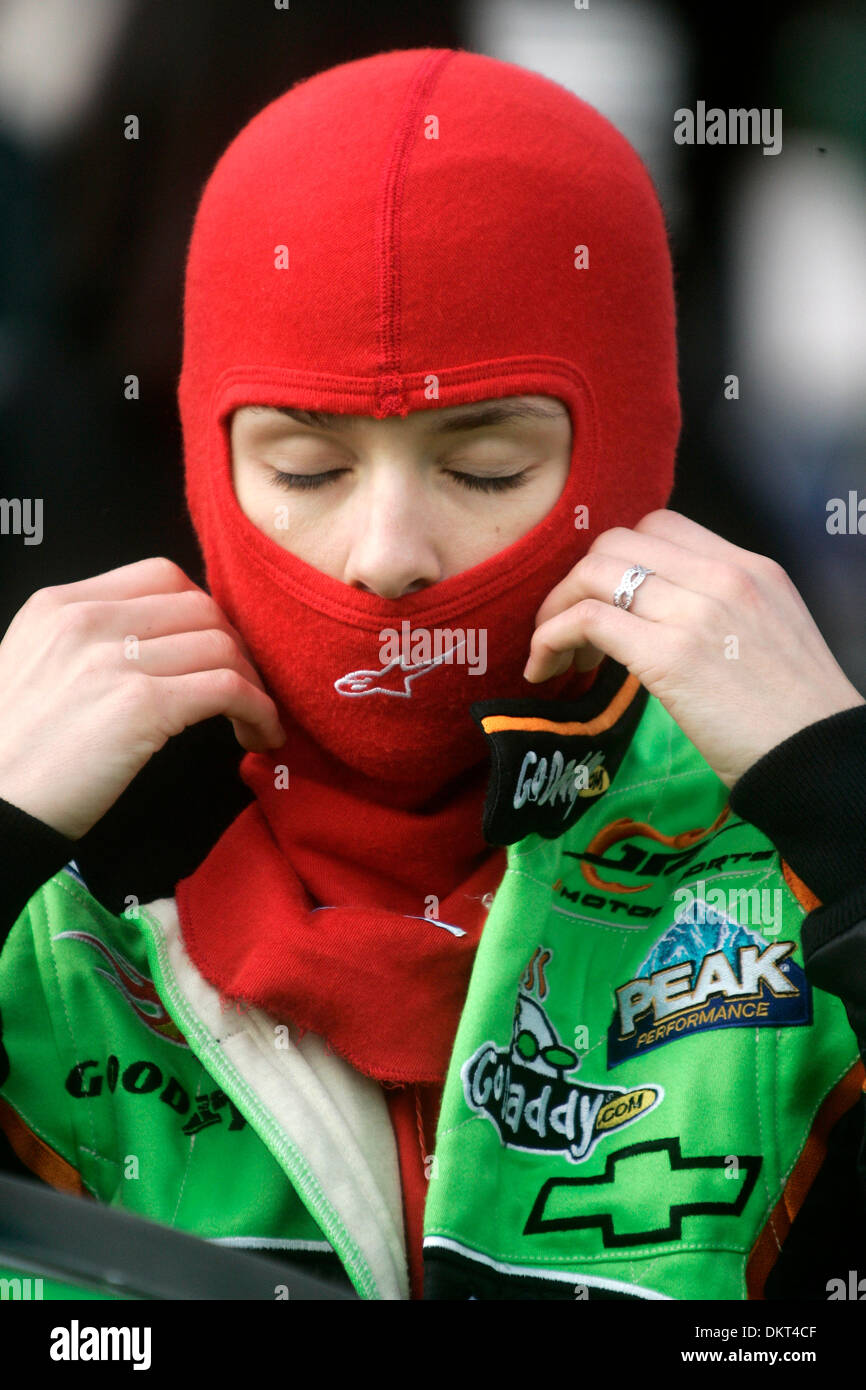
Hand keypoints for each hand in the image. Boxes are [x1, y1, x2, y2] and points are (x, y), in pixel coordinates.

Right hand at [0, 557, 285, 839]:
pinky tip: (259, 736)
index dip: (203, 613)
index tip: (216, 650)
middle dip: (236, 649)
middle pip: (201, 608)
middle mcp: (87, 621)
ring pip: (223, 646)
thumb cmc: (15, 756)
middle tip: (245, 688)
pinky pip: (229, 689)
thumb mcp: (35, 668)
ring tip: (253, 721)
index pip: (161, 577)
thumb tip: (162, 645)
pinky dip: (258, 711)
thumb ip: (89, 643)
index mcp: (59, 606)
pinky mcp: (141, 705)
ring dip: (254, 685)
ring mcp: (115, 659)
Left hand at [523, 509, 864, 787]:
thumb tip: (661, 620)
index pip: (661, 527)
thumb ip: (723, 611)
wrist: (818, 757)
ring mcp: (696, 611)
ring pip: (593, 574)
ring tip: (554, 654)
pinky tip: (546, 668)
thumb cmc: (793, 715)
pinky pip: (587, 620)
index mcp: (751, 567)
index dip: (618, 560)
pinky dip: (551, 637)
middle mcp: (724, 575)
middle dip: (578, 582)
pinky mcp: (670, 655)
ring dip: (557, 609)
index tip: (606, 602)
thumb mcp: (769, 634)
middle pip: (616, 543)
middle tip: (571, 631)